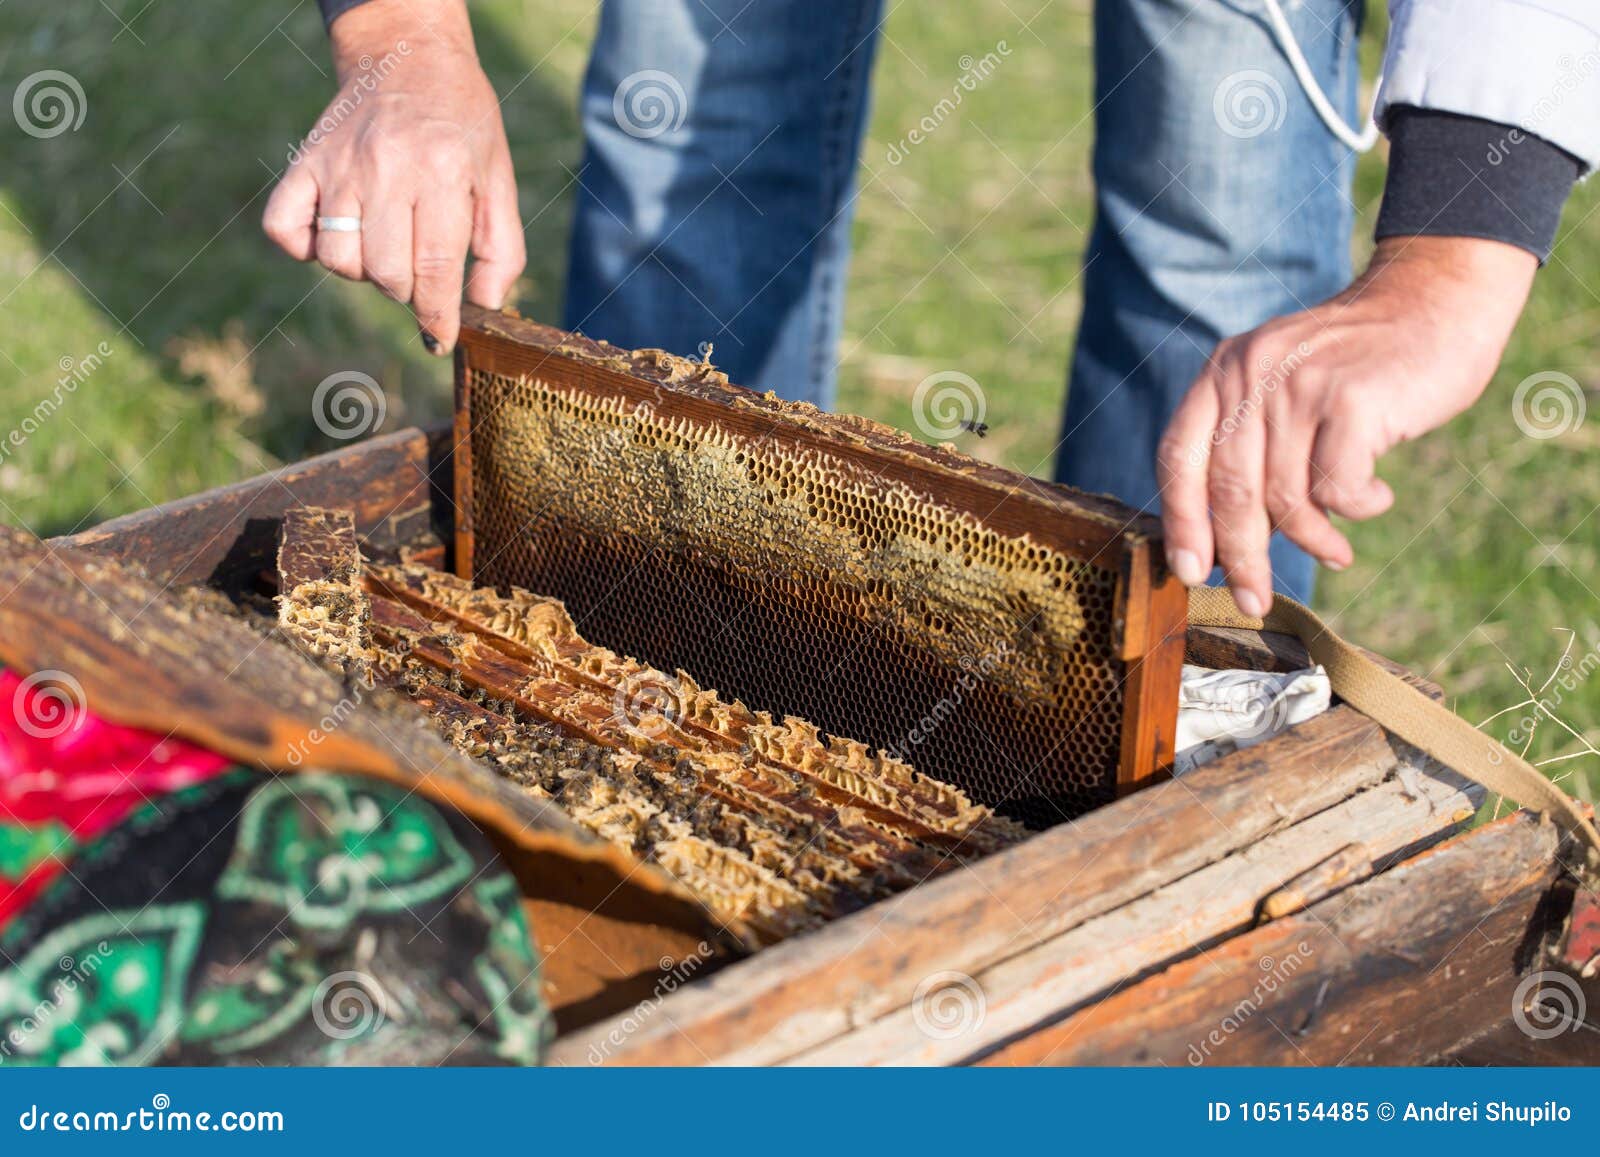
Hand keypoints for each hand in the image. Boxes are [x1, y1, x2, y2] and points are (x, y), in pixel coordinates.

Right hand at [261, 0, 523, 353]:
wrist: (409, 57)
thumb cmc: (463, 126)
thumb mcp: (497, 179)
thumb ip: (500, 248)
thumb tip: (485, 308)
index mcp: (441, 172)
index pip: (434, 269)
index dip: (438, 316)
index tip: (440, 338)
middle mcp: (385, 168)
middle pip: (385, 272)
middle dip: (406, 291)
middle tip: (419, 271)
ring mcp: (338, 165)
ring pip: (338, 258)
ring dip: (362, 271)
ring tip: (385, 245)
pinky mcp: (304, 162)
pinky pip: (284, 229)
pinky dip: (305, 247)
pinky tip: (336, 235)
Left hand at [1156, 236, 1537, 615]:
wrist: (1435, 299)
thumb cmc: (1359, 365)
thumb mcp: (1283, 388)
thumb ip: (1251, 445)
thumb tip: (1226, 542)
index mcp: (1222, 373)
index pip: (1179, 458)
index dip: (1182, 522)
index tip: (1190, 571)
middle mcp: (1249, 374)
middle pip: (1229, 490)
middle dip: (1241, 557)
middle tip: (1254, 600)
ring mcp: (1298, 384)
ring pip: (1285, 498)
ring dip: (1313, 541)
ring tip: (1337, 553)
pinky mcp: (1350, 398)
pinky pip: (1337, 489)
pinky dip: (1357, 509)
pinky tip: (1376, 497)